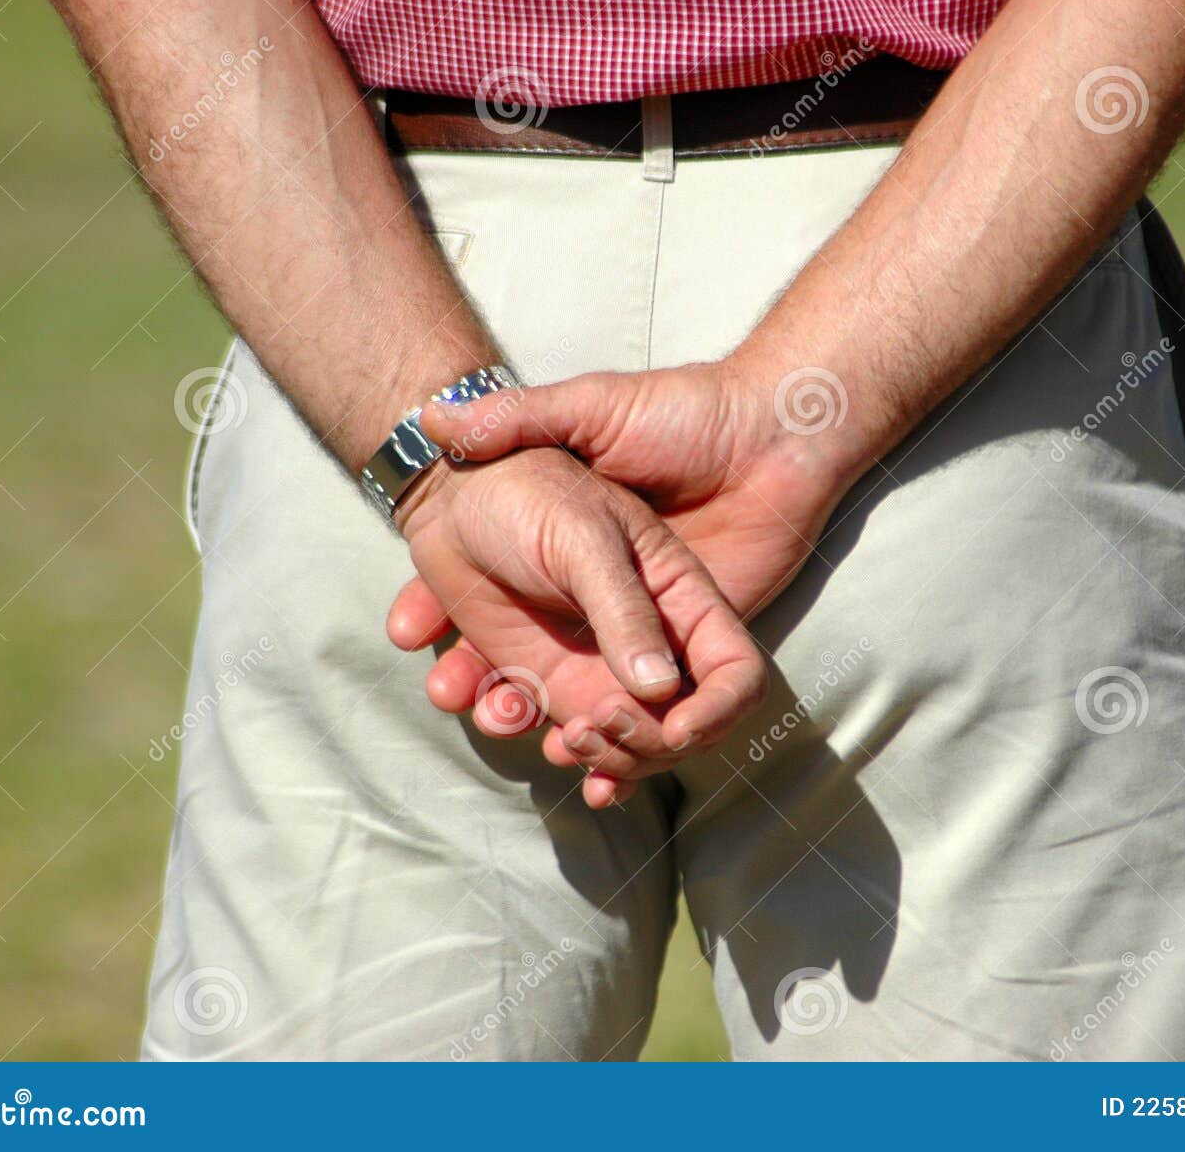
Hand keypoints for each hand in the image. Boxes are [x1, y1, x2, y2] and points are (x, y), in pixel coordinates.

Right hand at [391, 354, 858, 774]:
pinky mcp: (695, 656)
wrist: (775, 425)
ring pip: (578, 705)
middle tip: (455, 689)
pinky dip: (622, 760)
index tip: (409, 630)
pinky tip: (591, 775)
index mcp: (564, 546)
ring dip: (541, 728)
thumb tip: (435, 423)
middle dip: (481, 685)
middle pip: (520, 661)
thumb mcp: (589, 408)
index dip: (439, 612)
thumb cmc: (682, 412)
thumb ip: (517, 416)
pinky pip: (654, 724)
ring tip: (506, 718)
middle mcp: (595, 595)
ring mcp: (643, 631)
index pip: (482, 592)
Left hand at [391, 444, 766, 806]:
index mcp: (681, 598)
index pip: (736, 672)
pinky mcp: (546, 679)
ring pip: (625, 746)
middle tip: (587, 725)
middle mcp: (652, 643)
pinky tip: (498, 713)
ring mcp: (599, 667)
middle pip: (680, 728)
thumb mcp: (583, 539)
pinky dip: (537, 742)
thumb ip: (622, 610)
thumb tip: (660, 688)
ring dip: (593, 756)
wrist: (453, 495)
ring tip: (543, 726)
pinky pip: (561, 736)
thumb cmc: (528, 494)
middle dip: (640, 744)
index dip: (718, 712)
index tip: (675, 731)